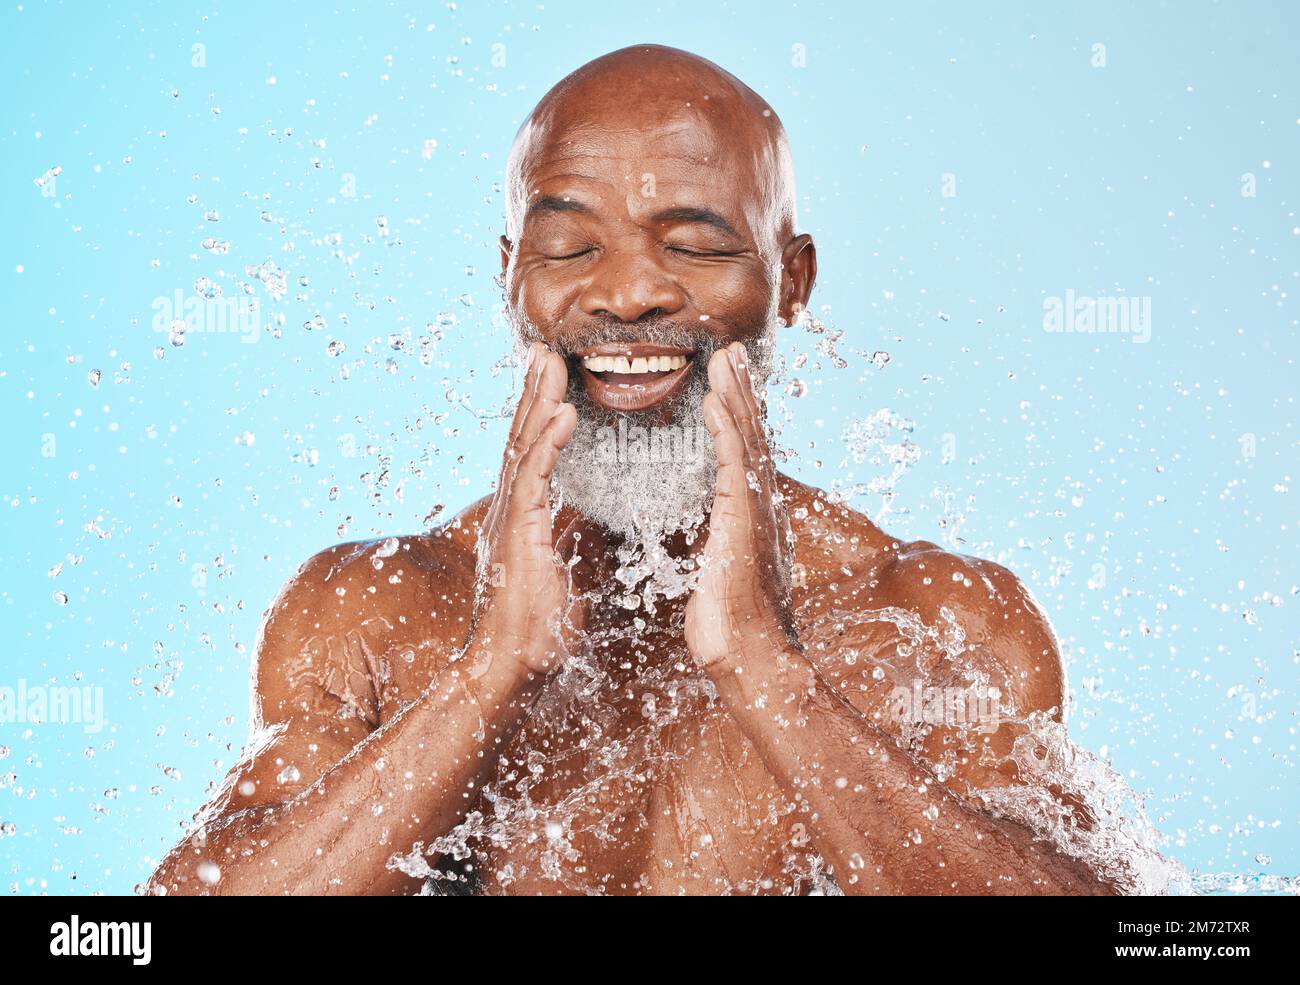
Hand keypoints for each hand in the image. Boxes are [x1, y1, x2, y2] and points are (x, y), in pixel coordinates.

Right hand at [466, 342, 588, 675]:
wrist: (508, 670)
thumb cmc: (534, 635)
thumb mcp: (562, 580)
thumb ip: (570, 550)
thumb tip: (588, 534)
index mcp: (520, 522)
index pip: (530, 457)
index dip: (540, 417)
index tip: (551, 382)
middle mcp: (509, 513)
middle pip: (521, 440)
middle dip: (533, 394)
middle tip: (544, 352)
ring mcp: (509, 522)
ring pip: (522, 448)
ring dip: (538, 403)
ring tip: (550, 363)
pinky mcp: (517, 535)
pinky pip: (533, 478)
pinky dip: (547, 443)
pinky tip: (563, 414)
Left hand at [684, 342, 796, 671]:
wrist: (750, 657)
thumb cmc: (732, 628)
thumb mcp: (720, 576)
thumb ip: (716, 549)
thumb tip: (709, 541)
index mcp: (754, 519)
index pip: (746, 456)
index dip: (739, 418)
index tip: (729, 386)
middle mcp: (763, 508)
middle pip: (752, 438)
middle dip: (742, 394)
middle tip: (732, 354)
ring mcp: (757, 512)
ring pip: (748, 441)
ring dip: (736, 397)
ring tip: (727, 360)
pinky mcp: (744, 520)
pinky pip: (734, 463)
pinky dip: (727, 428)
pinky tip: (717, 400)